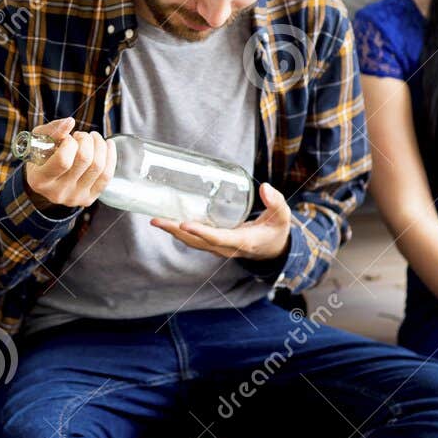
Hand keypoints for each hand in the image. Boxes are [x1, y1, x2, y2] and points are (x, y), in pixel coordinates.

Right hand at [22, 117, 115, 212]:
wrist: (45, 181)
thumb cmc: (40, 156)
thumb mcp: (38, 141)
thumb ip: (52, 130)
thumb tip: (70, 122)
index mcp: (40, 180)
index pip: (63, 160)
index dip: (70, 143)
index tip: (67, 138)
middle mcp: (57, 193)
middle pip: (84, 160)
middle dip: (86, 140)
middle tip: (81, 135)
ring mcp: (74, 198)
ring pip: (98, 167)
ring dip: (99, 145)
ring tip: (92, 138)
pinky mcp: (88, 199)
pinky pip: (107, 176)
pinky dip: (110, 156)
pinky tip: (108, 144)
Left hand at [150, 182, 292, 261]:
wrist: (274, 250)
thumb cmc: (277, 231)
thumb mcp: (282, 217)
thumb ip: (276, 202)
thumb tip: (264, 187)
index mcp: (243, 242)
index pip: (218, 238)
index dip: (200, 232)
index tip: (183, 223)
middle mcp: (227, 248)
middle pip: (196, 242)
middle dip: (175, 231)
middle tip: (155, 219)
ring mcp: (219, 248)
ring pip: (192, 242)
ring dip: (173, 232)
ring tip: (155, 219)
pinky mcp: (215, 244)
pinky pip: (194, 240)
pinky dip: (180, 232)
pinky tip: (168, 220)